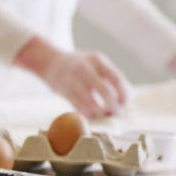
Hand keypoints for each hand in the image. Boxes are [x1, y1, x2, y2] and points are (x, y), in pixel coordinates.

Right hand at [15, 36, 129, 118]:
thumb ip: (109, 76)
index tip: (125, 103)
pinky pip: (78, 106)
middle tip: (117, 114)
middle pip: (105, 91)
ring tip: (104, 115)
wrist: (50, 61)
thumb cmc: (79, 65)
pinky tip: (92, 115)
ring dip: (100, 112)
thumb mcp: (94, 62)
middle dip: (114, 106)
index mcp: (97, 59)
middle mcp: (85, 67)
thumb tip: (125, 99)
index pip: (116, 78)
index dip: (124, 94)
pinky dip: (87, 114)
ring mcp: (72, 79)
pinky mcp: (64, 90)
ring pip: (91, 102)